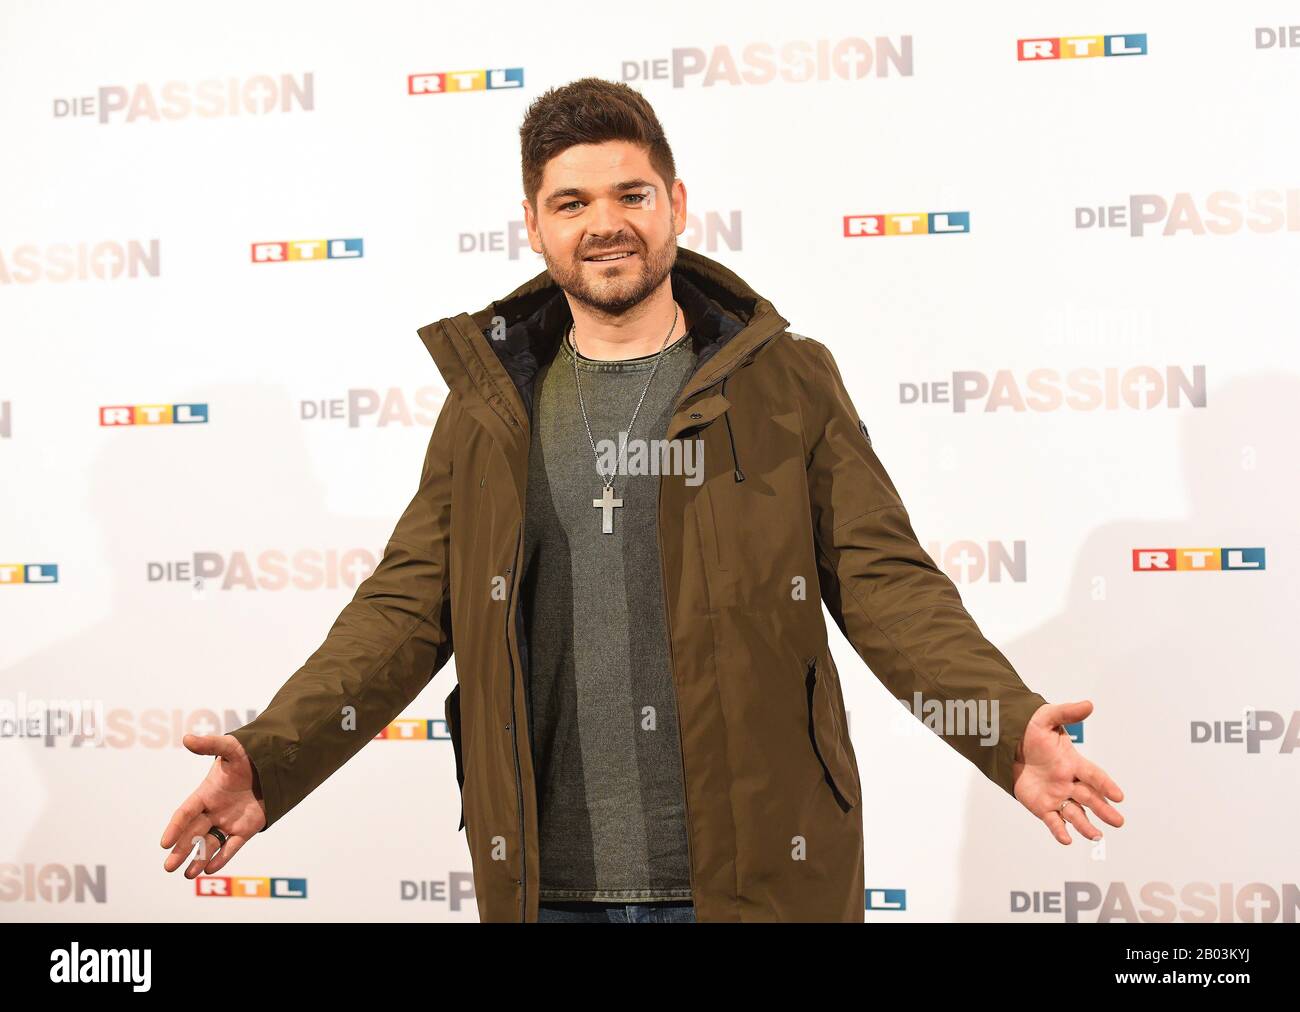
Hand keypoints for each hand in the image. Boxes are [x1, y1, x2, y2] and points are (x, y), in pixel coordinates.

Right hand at [160, 733, 266, 877]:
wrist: (272, 765)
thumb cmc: (248, 756)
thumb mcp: (230, 749)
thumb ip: (210, 745)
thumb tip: (187, 738)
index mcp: (205, 794)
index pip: (185, 813)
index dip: (175, 827)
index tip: (164, 842)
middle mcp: (213, 811)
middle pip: (192, 834)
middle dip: (180, 850)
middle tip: (168, 867)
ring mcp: (228, 821)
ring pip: (209, 844)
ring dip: (198, 858)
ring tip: (188, 874)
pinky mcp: (246, 829)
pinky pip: (232, 846)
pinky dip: (223, 857)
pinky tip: (211, 868)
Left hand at [1012, 700, 1123, 844]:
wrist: (1008, 745)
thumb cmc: (1031, 732)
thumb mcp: (1046, 718)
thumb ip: (1067, 713)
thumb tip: (1088, 704)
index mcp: (1073, 762)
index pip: (1093, 775)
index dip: (1106, 784)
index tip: (1119, 795)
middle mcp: (1068, 782)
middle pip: (1090, 798)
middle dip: (1104, 809)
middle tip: (1118, 821)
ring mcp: (1057, 796)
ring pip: (1075, 813)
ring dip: (1086, 826)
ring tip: (1096, 837)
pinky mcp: (1042, 807)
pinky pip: (1053, 821)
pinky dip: (1060, 831)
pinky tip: (1067, 840)